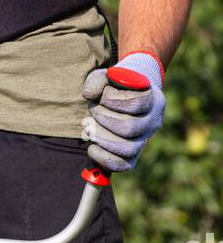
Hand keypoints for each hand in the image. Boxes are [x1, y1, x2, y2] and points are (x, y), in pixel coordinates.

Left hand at [81, 53, 165, 173]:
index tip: (101, 97)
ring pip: (128, 148)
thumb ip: (97, 81)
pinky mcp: (133, 155)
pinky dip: (104, 159)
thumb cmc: (114, 87)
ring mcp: (144, 140)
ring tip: (88, 129)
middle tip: (92, 112)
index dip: (113, 101)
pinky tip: (92, 148)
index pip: (136, 103)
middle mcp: (153, 121)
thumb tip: (89, 94)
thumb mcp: (106, 77)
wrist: (123, 99)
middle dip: (103, 120)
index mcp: (153, 99)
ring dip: (102, 139)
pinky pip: (124, 165)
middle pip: (129, 128)